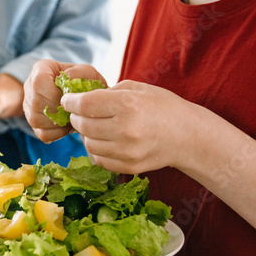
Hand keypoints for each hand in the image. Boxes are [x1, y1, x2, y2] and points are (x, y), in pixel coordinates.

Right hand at [23, 60, 104, 141]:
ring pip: (35, 119)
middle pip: (35, 102)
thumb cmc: (85, 82)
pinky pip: (41, 133)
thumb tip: (68, 79)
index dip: (53, 93)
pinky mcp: (33, 122)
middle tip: (72, 110)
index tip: (68, 98)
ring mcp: (29, 105)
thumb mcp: (87, 72)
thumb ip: (80, 72)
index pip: (38, 82)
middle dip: (57, 110)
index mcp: (41, 69)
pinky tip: (67, 126)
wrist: (86, 97)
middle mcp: (30, 85)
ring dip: (57, 123)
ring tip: (71, 118)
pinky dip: (57, 133)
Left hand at [61, 79, 206, 174]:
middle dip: (77, 117)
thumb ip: (106, 92)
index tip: (68, 100)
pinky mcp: (129, 167)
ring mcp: (127, 151)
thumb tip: (78, 98)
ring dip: (86, 134)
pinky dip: (97, 149)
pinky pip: (99, 158)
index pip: (83, 105)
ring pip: (88, 144)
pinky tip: (106, 140)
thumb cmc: (161, 106)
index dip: (70, 101)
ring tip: (96, 126)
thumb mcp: (135, 88)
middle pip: (83, 125)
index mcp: (127, 104)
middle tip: (81, 112)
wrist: (187, 135)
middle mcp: (126, 129)